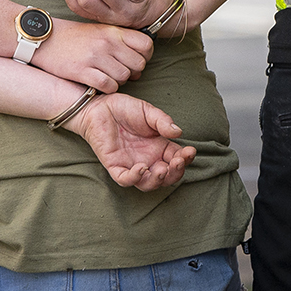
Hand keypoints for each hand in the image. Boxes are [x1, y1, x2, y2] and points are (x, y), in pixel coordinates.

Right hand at [32, 18, 152, 92]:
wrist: (45, 38)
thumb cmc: (73, 37)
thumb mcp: (99, 30)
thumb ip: (119, 39)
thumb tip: (139, 56)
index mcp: (113, 31)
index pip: (146, 44)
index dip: (145, 56)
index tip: (136, 60)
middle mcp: (107, 42)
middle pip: (138, 64)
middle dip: (133, 72)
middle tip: (122, 72)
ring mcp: (95, 57)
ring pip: (124, 77)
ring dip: (119, 81)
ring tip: (108, 77)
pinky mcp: (83, 71)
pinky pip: (108, 86)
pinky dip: (107, 89)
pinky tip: (100, 84)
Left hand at [63, 92, 195, 189]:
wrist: (100, 106)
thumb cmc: (124, 109)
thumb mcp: (148, 111)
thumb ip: (162, 121)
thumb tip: (178, 132)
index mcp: (159, 148)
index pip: (177, 159)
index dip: (185, 158)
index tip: (190, 151)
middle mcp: (147, 159)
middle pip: (166, 177)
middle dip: (175, 173)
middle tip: (178, 162)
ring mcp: (131, 164)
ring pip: (147, 184)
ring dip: (158, 180)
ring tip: (163, 169)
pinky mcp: (114, 166)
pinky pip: (125, 179)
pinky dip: (134, 178)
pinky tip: (141, 167)